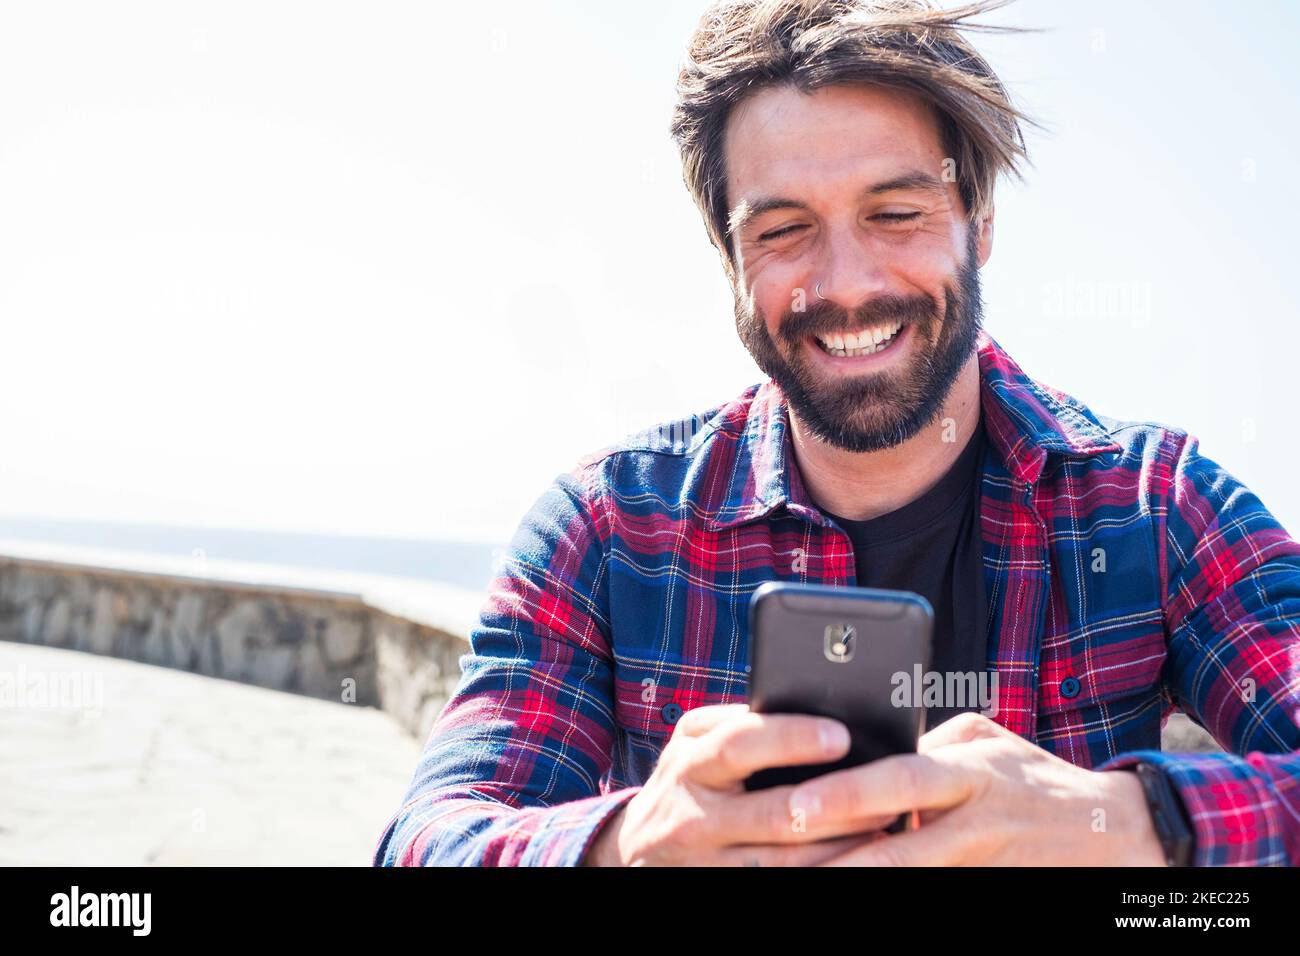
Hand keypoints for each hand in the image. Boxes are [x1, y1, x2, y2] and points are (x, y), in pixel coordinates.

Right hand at [584, 704, 898, 865]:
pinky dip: (824, 872)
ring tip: (886, 826)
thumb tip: (806, 703)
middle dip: (838, 802)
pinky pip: (781, 887)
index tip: (841, 734)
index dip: (792, 738)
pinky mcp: (721, 892)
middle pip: (775, 812)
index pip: (739, 745)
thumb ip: (736, 723)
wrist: (636, 851)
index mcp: (690, 763)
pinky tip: (857, 859)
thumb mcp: (693, 743)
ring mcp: (707, 865)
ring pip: (787, 862)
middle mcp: (694, 817)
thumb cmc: (685, 783)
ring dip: (842, 846)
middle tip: (888, 790)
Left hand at [793, 712, 1166, 865]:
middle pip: (899, 850)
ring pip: (911, 884)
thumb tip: (868, 748)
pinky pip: (934, 898)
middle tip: (778, 862)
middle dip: (837, 860)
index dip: (848, 793)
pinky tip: (847, 889)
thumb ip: (928, 744)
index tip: (796, 803)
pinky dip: (892, 895)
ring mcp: (987, 867)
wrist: (1115, 833)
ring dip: (855, 882)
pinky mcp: (992, 892)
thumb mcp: (986, 742)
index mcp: (971, 772)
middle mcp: (978, 824)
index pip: (902, 778)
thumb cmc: (1032, 778)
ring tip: (799, 882)